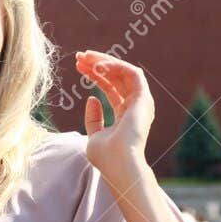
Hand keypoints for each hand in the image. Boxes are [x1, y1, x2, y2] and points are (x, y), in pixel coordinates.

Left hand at [76, 50, 154, 192]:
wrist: (119, 164)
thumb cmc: (106, 156)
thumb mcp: (94, 135)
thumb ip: (94, 118)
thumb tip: (92, 98)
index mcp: (125, 114)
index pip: (110, 87)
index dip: (94, 75)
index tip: (77, 66)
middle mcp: (135, 105)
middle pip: (116, 77)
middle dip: (97, 64)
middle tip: (79, 56)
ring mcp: (141, 101)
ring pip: (124, 72)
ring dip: (105, 61)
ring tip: (85, 57)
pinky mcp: (143, 98)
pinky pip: (131, 73)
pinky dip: (115, 66)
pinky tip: (97, 65)